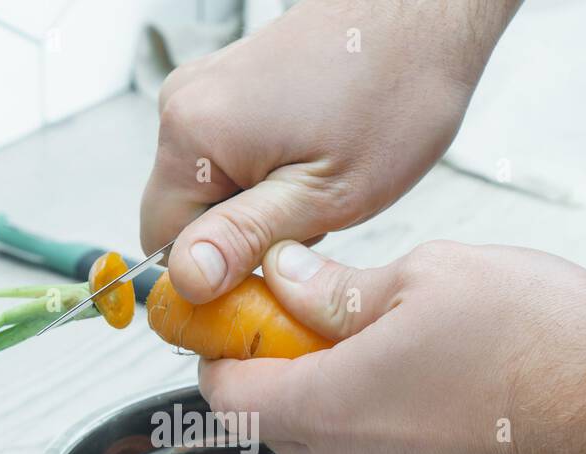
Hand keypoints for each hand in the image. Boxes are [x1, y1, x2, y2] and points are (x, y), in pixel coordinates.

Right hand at [140, 0, 518, 303]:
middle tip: (306, 231)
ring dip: (254, 214)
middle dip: (236, 245)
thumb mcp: (324, 194)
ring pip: (207, 194)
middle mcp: (183, 106)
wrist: (425, 17)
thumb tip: (185, 280)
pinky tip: (311, 166)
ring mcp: (205, 93)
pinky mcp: (228, 89)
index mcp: (194, 134)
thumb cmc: (393, 92)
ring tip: (317, 191)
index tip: (257, 294)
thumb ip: (246, 240)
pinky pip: (225, 162)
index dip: (205, 282)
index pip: (159, 245)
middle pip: (182, 219)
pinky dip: (262, 182)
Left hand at [199, 239, 585, 453]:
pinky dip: (374, 418)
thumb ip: (339, 289)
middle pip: (270, 424)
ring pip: (325, 442)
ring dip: (328, 394)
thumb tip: (287, 279)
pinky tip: (422, 372)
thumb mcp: (428, 278)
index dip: (220, 353)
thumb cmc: (539, 346)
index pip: (225, 398)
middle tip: (307, 314)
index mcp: (327, 409)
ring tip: (378, 335)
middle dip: (275, 371)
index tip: (238, 317)